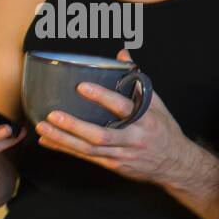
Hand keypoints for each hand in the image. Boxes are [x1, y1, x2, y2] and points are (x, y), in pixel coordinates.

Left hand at [34, 50, 188, 183]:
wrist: (175, 164)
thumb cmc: (164, 130)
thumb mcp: (158, 104)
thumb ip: (137, 80)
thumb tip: (122, 54)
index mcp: (145, 119)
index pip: (123, 107)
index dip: (102, 97)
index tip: (81, 86)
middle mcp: (134, 138)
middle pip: (101, 135)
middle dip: (75, 126)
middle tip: (53, 114)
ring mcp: (123, 154)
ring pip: (89, 149)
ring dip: (63, 139)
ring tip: (43, 127)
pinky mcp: (114, 165)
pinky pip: (86, 157)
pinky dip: (65, 148)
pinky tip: (48, 140)